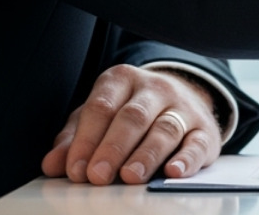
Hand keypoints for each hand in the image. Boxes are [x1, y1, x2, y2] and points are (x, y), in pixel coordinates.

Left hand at [41, 65, 222, 184]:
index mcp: (123, 80)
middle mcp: (156, 89)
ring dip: (146, 155)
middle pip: (133, 116)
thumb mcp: (98, 118)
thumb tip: (53, 164)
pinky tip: (173, 171)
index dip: (86, 140)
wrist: (182, 99)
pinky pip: (198, 142)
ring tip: (130, 177)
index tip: (76, 169)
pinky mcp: (206, 129)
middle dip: (114, 148)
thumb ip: (74, 139)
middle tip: (98, 176)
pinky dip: (187, 159)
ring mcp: (184, 107)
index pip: (102, 107)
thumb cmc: (129, 113)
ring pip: (165, 129)